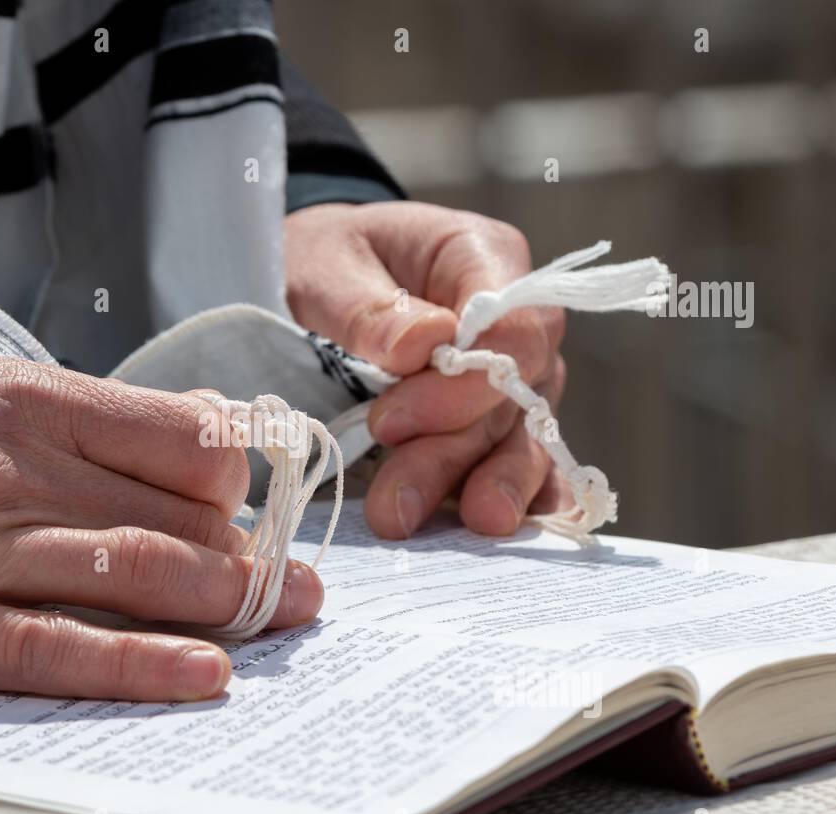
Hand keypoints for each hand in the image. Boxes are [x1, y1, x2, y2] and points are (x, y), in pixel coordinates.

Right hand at [0, 350, 323, 700]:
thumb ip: (60, 414)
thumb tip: (162, 444)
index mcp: (22, 402)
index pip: (176, 434)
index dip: (232, 475)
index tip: (250, 503)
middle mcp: (9, 473)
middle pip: (169, 515)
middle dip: (247, 554)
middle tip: (295, 583)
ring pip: (130, 577)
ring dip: (220, 604)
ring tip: (278, 621)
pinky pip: (54, 651)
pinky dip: (135, 665)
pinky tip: (197, 674)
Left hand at [284, 201, 568, 538]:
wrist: (318, 275)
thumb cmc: (325, 258)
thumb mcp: (326, 267)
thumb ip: (372, 308)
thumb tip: (426, 343)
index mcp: (484, 259)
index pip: (510, 330)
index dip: (463, 387)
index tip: (391, 422)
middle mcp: (517, 322)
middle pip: (511, 397)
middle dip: (454, 456)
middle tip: (395, 507)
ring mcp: (514, 377)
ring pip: (514, 438)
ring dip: (478, 488)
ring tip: (452, 529)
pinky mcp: (496, 420)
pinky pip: (516, 459)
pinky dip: (516, 498)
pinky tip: (507, 534)